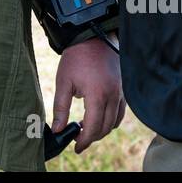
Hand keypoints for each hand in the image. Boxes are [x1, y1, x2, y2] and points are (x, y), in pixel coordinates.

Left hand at [52, 37, 124, 152]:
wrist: (92, 36)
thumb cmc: (76, 57)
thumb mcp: (63, 82)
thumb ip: (61, 108)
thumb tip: (58, 129)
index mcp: (98, 95)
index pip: (94, 127)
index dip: (84, 140)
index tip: (76, 146)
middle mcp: (113, 95)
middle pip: (106, 128)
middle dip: (92, 137)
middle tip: (78, 138)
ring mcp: (121, 92)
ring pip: (115, 121)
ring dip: (102, 129)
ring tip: (87, 127)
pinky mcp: (123, 88)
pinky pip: (121, 111)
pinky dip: (111, 119)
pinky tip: (98, 115)